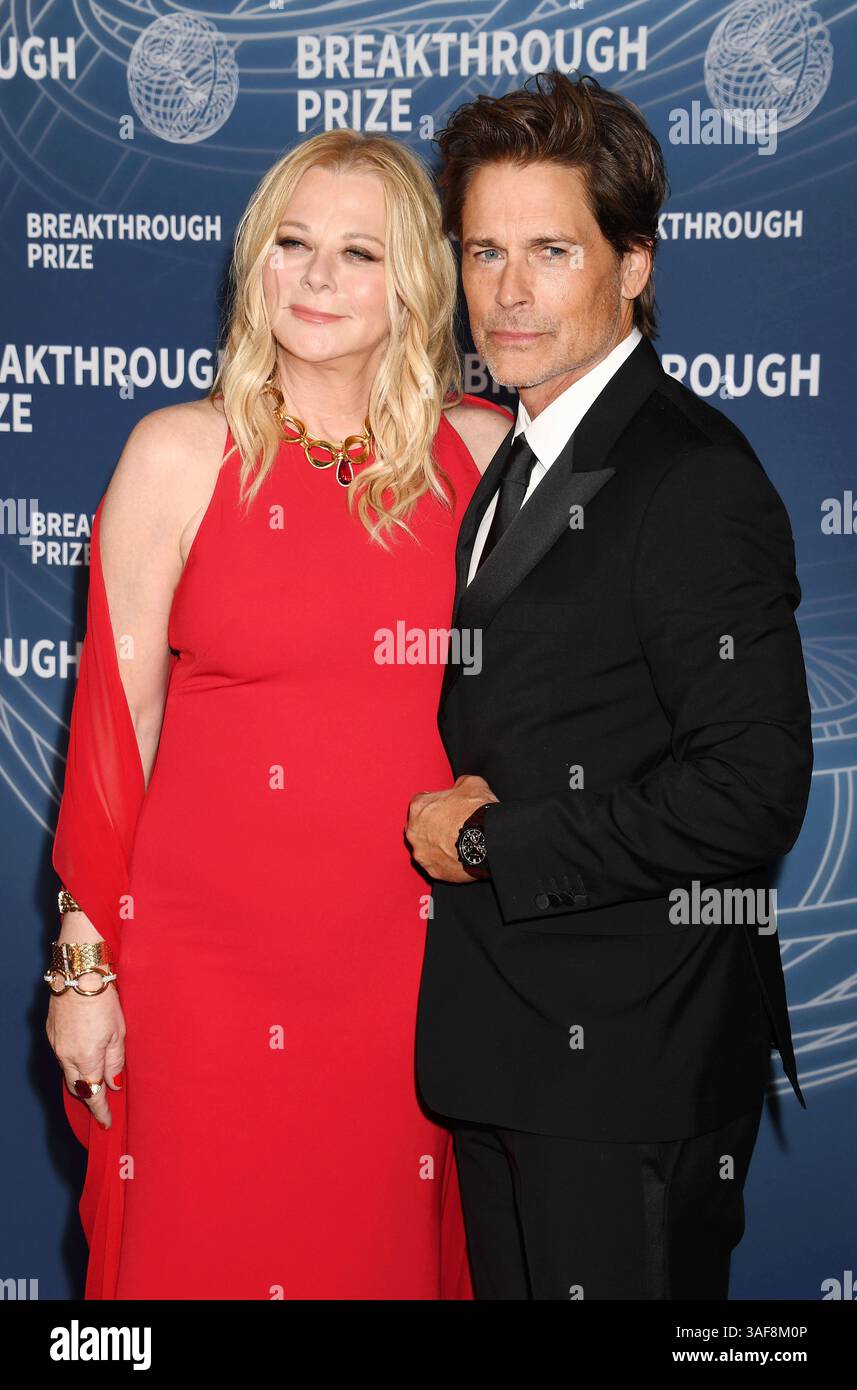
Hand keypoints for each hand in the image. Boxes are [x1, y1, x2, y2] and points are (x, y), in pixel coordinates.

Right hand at [46, 934, 125, 1130]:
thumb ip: (115, 1061)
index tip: (106, 1122)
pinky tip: (85, 1052)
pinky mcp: (50, 1032)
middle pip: (77, 1085)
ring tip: (97, 1075)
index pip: (92, 1094)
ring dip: (82, 1076)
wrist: (78, 972)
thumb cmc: (103, 999)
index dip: (100, 1111)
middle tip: (104, 1102)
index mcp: (86, 1058)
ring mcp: (55, 1044)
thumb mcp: (118, 1032)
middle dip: (90, 1095)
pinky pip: (62, 1055)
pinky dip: (74, 1060)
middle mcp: (66, 1055)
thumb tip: (114, 1085)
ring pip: (68, 1071)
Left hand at [405, 774, 498, 881]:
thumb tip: (460, 787)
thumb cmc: (477, 812)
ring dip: (436, 845)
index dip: (435, 803)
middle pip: (418, 826)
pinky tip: (457, 857)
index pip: (420, 801)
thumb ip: (459, 784)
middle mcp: (414, 831)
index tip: (445, 807)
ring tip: (455, 843)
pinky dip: (444, 862)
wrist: (489, 840)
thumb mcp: (471, 783)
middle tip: (451, 825)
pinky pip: (435, 865)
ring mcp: (422, 853)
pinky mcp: (433, 871)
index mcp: (419, 806)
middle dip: (431, 825)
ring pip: (424, 848)